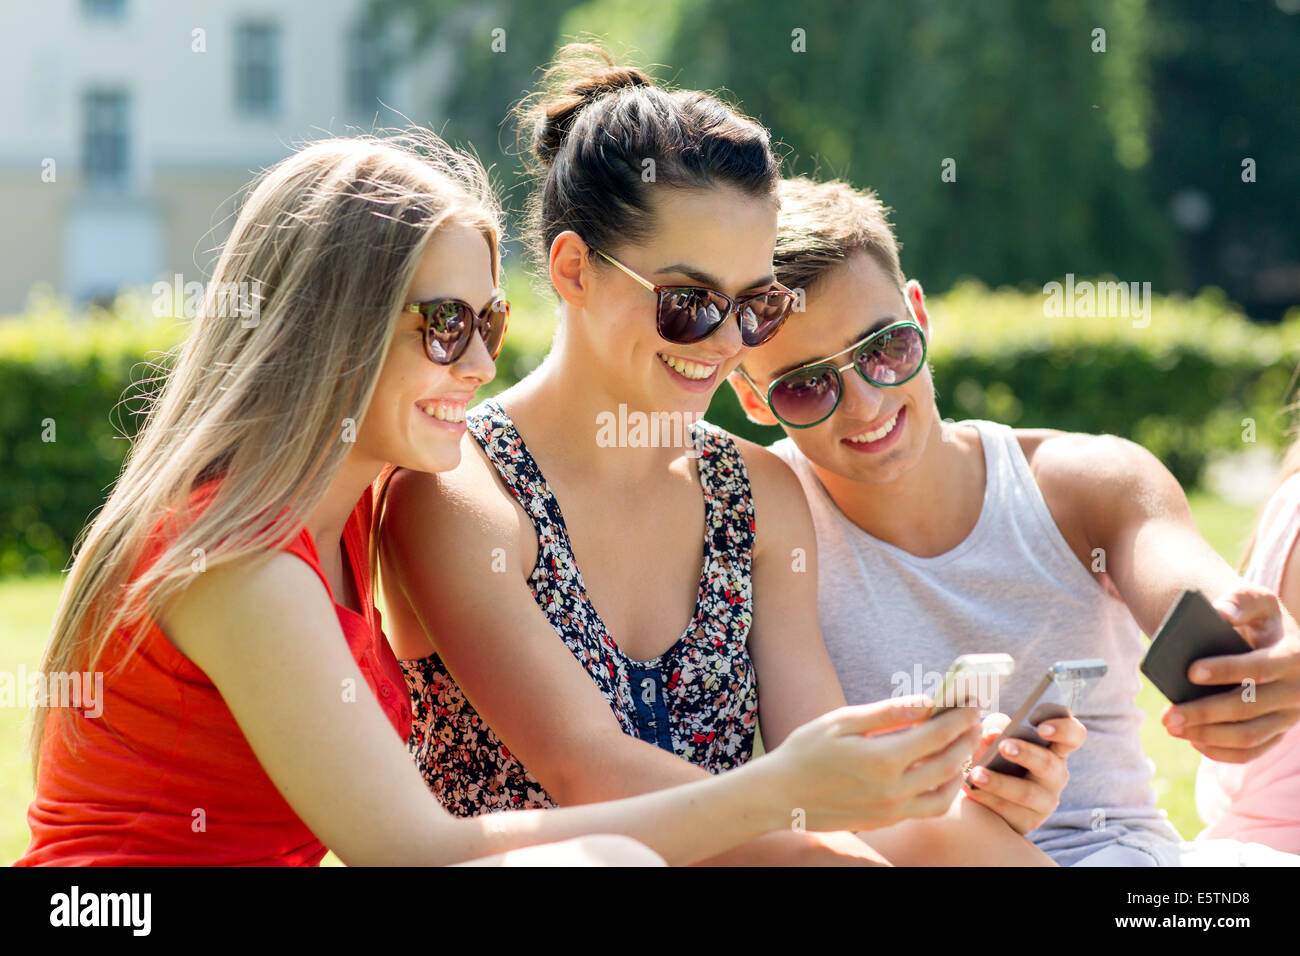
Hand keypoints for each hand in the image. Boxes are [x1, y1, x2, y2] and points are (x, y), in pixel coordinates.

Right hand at [765, 695, 981, 833]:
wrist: (780, 795)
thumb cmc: (806, 751)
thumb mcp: (841, 721)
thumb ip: (886, 713)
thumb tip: (924, 701)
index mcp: (882, 759)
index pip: (937, 734)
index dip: (959, 716)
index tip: (972, 702)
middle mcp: (893, 789)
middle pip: (949, 763)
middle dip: (967, 738)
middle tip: (977, 720)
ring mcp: (891, 810)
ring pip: (945, 793)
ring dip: (961, 767)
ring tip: (963, 746)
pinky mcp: (887, 821)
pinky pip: (928, 808)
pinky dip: (944, 790)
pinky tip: (942, 772)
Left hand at [962, 712, 1085, 834]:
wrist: (981, 789)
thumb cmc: (994, 752)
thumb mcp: (995, 734)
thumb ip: (996, 726)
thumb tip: (993, 733)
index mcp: (1055, 747)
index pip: (1074, 735)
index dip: (1063, 729)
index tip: (1041, 727)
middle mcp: (1056, 774)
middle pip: (1049, 764)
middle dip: (1026, 754)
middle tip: (1003, 746)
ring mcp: (1046, 800)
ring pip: (1028, 793)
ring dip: (1000, 782)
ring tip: (976, 774)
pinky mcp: (1028, 821)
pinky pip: (1009, 811)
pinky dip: (987, 799)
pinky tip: (970, 790)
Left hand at [1162, 586, 1299, 761]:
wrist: (1274, 642)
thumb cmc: (1258, 620)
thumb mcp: (1257, 600)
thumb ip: (1241, 600)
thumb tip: (1220, 612)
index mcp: (1295, 656)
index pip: (1259, 667)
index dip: (1226, 670)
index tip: (1190, 671)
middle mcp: (1297, 690)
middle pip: (1248, 708)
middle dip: (1204, 713)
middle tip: (1166, 716)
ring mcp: (1289, 715)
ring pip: (1249, 735)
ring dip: (1207, 736)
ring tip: (1172, 728)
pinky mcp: (1278, 732)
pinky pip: (1252, 751)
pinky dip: (1223, 752)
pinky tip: (1194, 742)